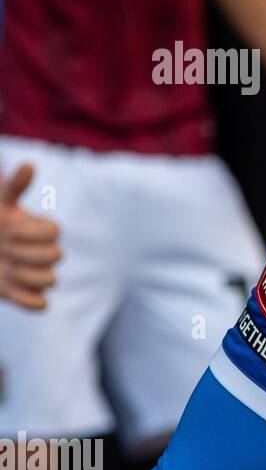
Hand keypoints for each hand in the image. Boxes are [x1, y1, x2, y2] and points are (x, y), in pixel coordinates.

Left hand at [0, 164, 61, 310]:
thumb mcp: (1, 203)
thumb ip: (15, 186)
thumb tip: (29, 164)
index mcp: (46, 231)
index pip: (54, 232)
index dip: (30, 232)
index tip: (7, 229)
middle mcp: (47, 253)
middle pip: (55, 257)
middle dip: (25, 253)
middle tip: (3, 249)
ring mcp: (38, 275)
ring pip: (50, 281)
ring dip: (25, 276)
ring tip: (5, 268)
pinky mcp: (28, 296)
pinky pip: (40, 305)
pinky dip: (26, 300)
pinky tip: (7, 286)